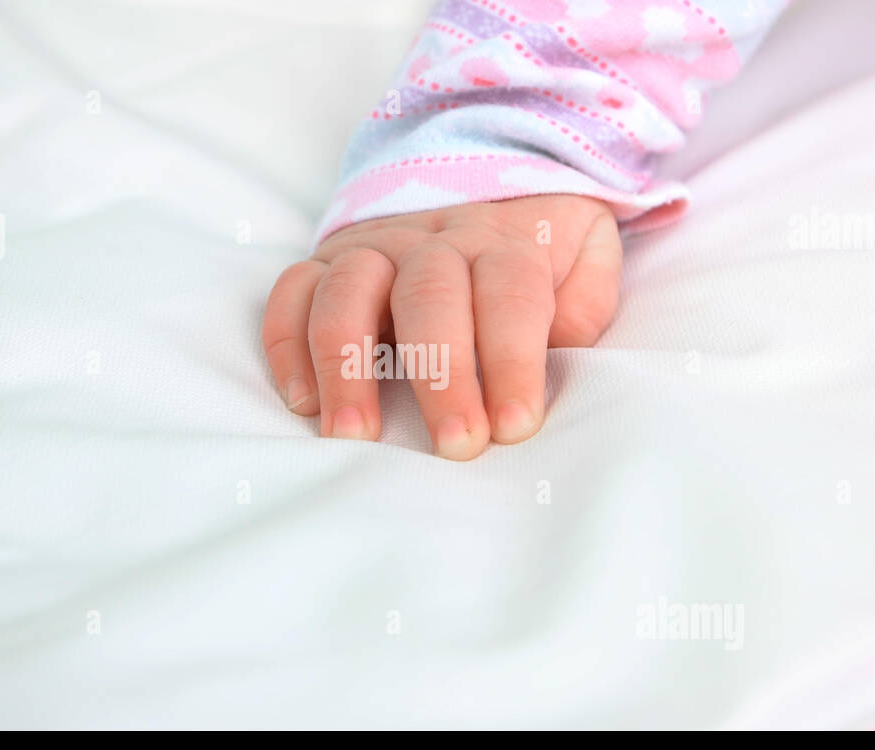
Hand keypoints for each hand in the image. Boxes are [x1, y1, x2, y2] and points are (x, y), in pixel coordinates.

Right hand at [262, 194, 621, 459]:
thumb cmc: (537, 248)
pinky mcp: (325, 263)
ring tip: (354, 436)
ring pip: (347, 293)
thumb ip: (583, 302)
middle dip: (441, 375)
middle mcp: (430, 240)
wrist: (481, 178)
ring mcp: (371, 249)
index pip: (509, 294)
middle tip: (455, 446)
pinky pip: (292, 293)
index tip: (515, 426)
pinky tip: (303, 402)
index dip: (512, 361)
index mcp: (502, 242)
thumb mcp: (586, 257)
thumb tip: (558, 350)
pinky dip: (287, 345)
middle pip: (428, 296)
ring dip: (347, 366)